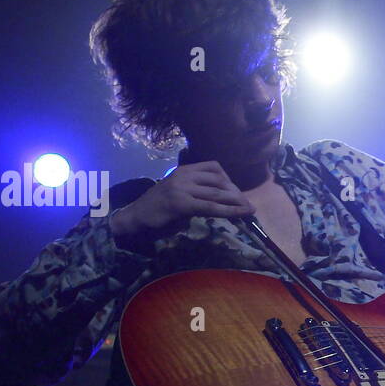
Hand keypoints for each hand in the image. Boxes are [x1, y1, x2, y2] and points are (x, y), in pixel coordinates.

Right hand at [109, 161, 254, 252]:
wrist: (135, 218)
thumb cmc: (158, 209)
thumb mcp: (179, 194)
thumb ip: (197, 192)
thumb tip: (221, 198)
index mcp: (183, 170)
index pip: (213, 167)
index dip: (229, 179)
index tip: (237, 192)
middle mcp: (183, 175)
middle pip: (219, 180)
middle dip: (235, 193)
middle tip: (246, 204)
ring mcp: (181, 188)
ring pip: (217, 193)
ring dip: (236, 202)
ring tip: (249, 209)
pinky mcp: (181, 204)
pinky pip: (211, 207)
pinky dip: (230, 211)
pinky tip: (242, 214)